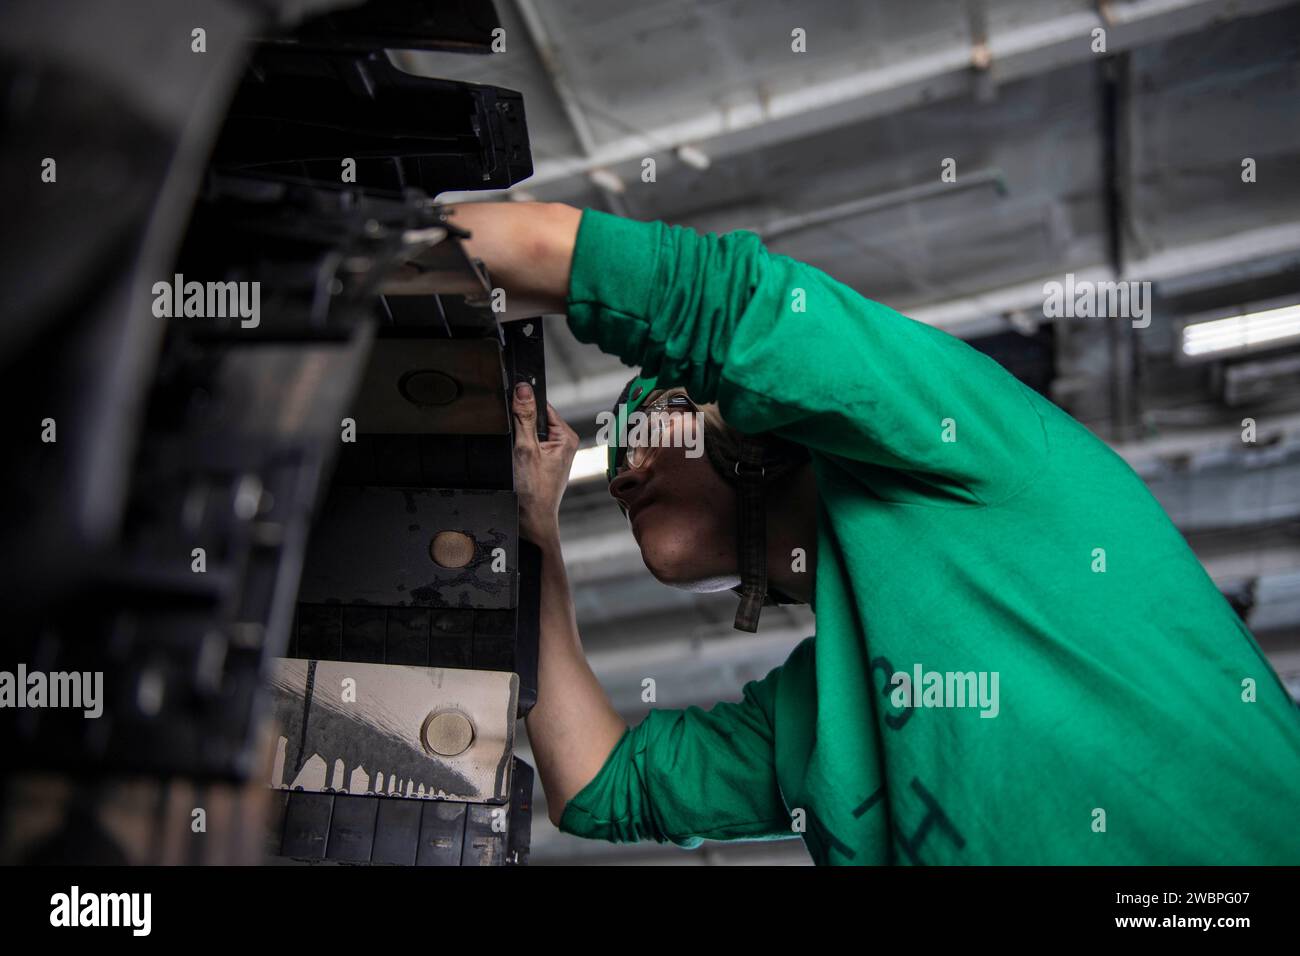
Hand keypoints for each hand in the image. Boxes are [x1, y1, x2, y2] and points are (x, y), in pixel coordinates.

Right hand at [511, 382, 579, 544]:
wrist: (532, 521)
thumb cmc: (533, 492)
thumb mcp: (526, 449)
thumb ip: (525, 418)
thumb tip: (524, 389)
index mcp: (566, 436)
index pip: (542, 406)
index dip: (524, 405)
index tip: (510, 407)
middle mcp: (563, 443)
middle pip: (535, 419)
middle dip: (521, 424)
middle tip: (514, 441)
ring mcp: (554, 454)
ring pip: (530, 433)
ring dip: (519, 438)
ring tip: (517, 454)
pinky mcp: (544, 463)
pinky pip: (529, 446)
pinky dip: (519, 449)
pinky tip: (516, 461)